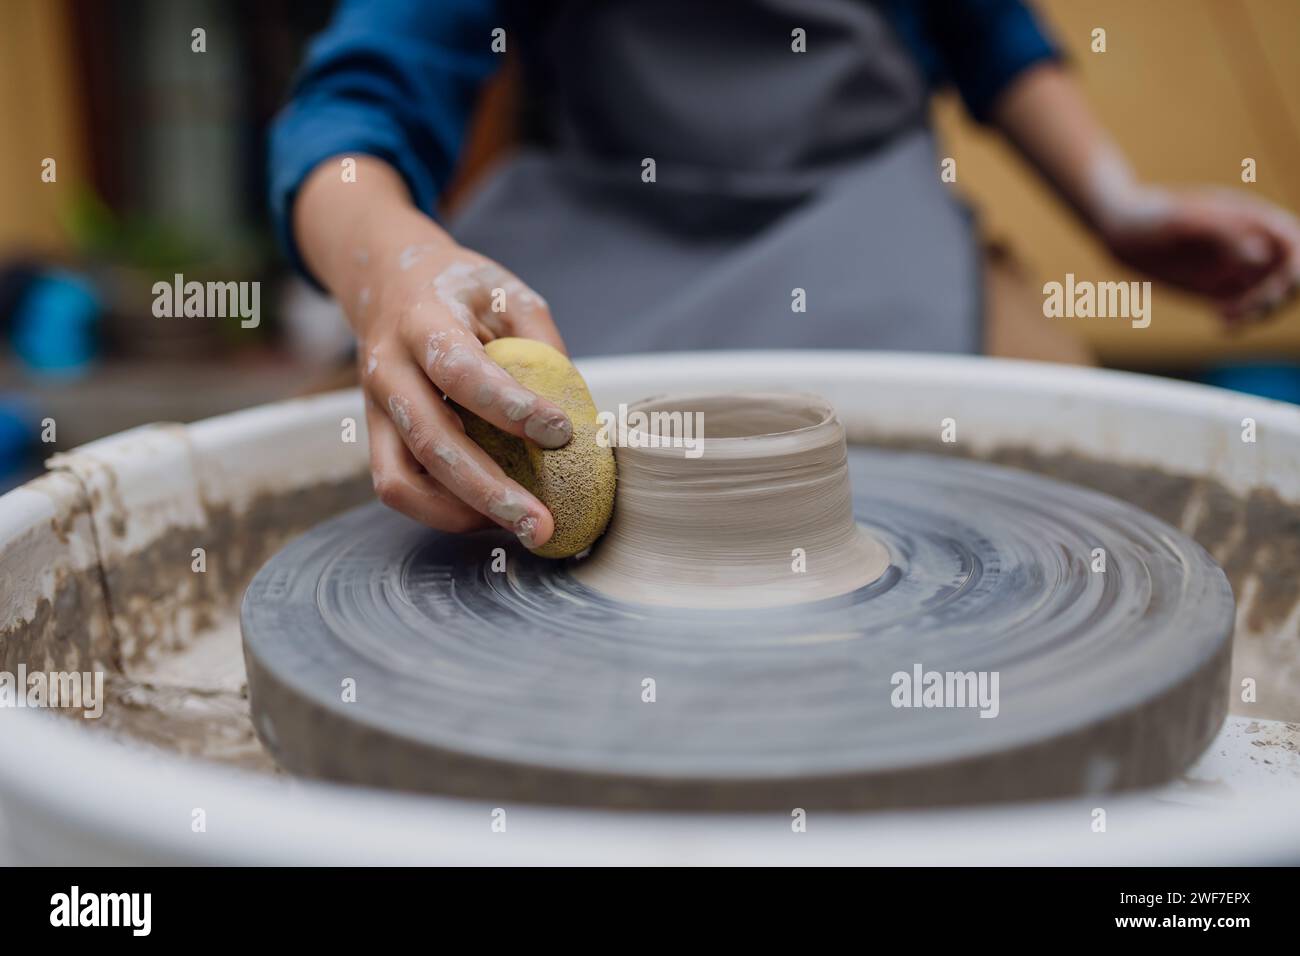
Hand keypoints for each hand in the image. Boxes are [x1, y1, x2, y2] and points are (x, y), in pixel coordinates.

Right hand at [295, 158, 570, 547]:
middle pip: (432, 442)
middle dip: (491, 491)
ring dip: (462, 514)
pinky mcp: (376, 436)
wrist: (387, 281)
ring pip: (402, 480)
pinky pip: (398, 488)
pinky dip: (443, 511)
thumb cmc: (460, 289)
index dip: (510, 407)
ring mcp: (375, 409)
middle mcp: (388, 369)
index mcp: (422, 322)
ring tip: (518, 526)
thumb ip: (541, 344)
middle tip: (542, 526)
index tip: (563, 433)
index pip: (460, 370)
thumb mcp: (507, 292)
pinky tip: (489, 514)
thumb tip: (577, 413)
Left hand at [1100, 188, 1299, 324]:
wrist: (1118, 228)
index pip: (1293, 244)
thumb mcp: (1182, 221)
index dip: (1292, 270)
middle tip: (1246, 311)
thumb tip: (1258, 256)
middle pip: (1289, 272)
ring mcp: (1233, 265)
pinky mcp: (1215, 286)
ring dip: (1261, 311)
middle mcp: (1249, 242)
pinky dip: (1242, 318)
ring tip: (1227, 321)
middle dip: (1278, 295)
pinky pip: (1243, 305)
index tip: (1271, 291)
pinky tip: (1221, 325)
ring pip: (1269, 292)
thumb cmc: (1148, 217)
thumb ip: (1222, 232)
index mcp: (1250, 218)